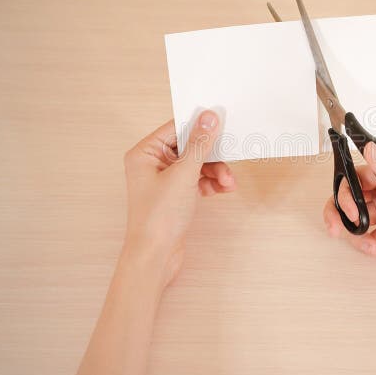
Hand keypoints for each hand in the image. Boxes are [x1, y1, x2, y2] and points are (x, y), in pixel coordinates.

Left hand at [123, 110, 234, 285]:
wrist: (155, 257)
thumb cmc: (158, 218)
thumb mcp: (183, 175)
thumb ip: (199, 144)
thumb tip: (209, 117)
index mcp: (145, 153)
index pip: (176, 128)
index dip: (199, 125)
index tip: (222, 121)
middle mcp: (152, 164)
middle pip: (189, 146)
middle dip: (212, 154)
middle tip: (230, 156)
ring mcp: (164, 180)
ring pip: (197, 164)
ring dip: (215, 171)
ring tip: (228, 183)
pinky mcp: (175, 195)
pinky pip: (198, 180)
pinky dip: (211, 183)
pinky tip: (222, 189)